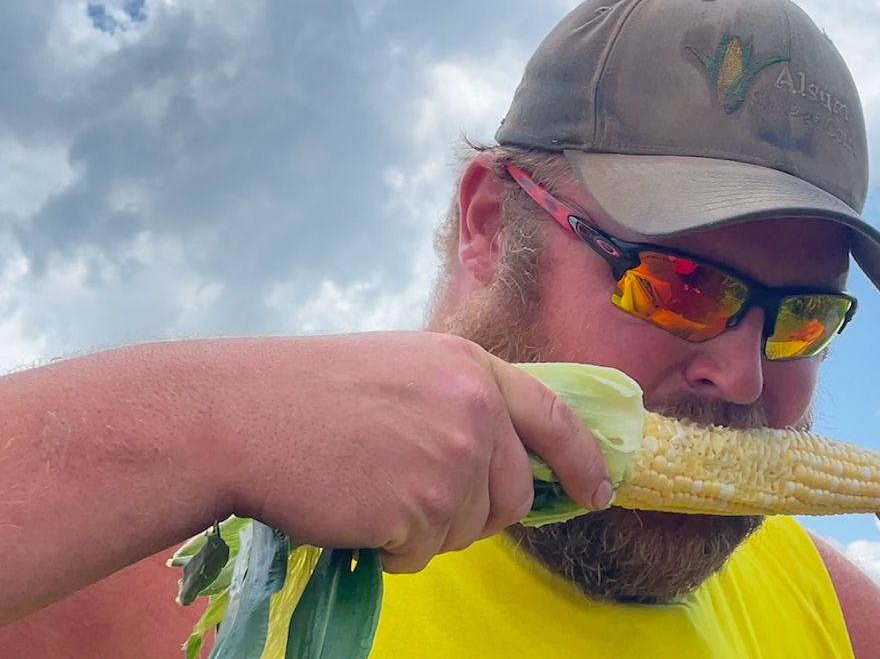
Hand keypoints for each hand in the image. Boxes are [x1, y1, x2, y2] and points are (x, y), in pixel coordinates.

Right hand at [215, 332, 610, 572]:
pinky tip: (355, 512)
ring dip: (425, 530)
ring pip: (467, 529)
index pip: (555, 419)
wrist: (239, 416)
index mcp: (473, 367)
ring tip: (371, 492)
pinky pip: (423, 554)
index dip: (583, 461)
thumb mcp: (405, 368)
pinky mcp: (420, 507)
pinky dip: (392, 550)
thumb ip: (463, 402)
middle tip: (418, 501)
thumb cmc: (308, 391)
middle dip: (476, 513)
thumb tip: (501, 459)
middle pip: (513, 494)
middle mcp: (475, 409)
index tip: (598, 492)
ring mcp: (451, 458)